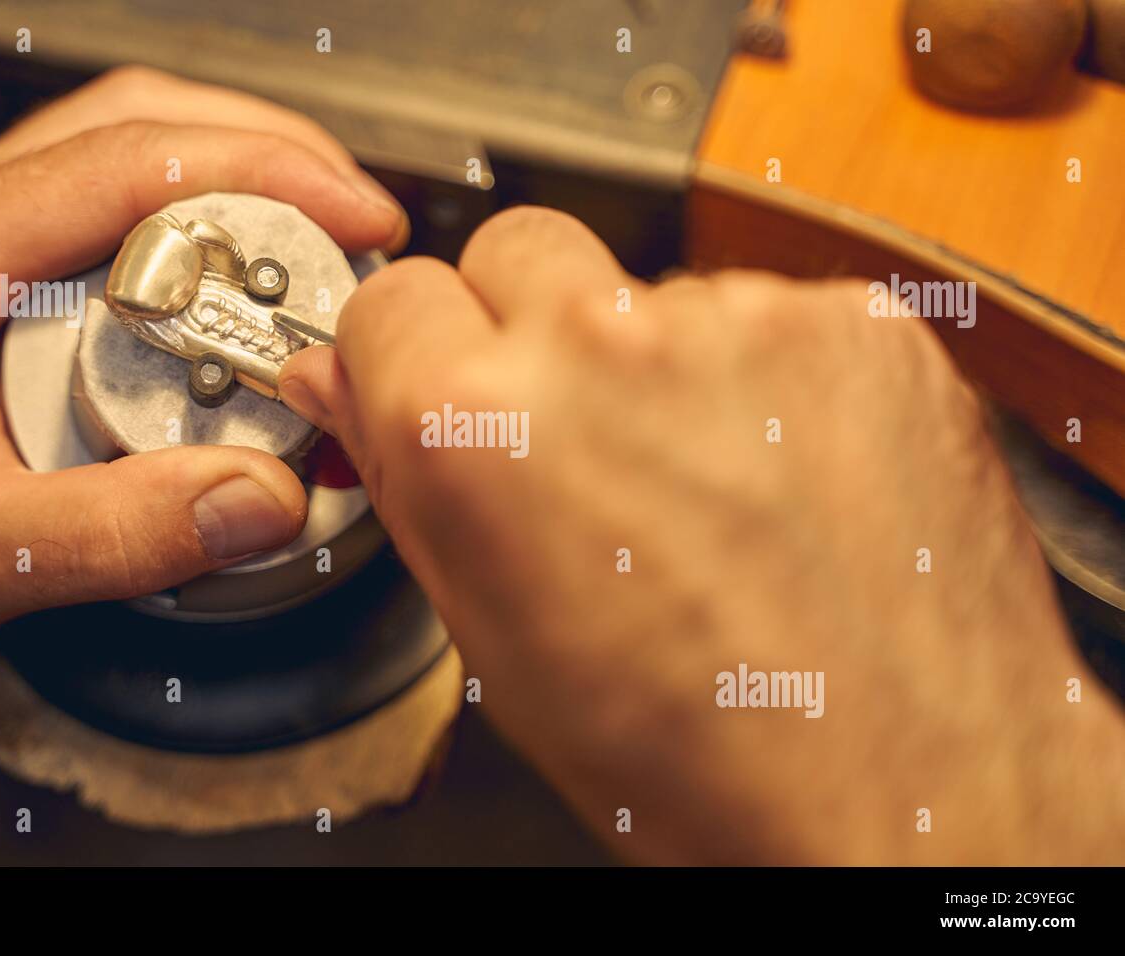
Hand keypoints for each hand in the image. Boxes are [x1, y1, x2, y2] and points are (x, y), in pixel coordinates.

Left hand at [0, 67, 407, 671]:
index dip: (263, 173)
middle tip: (352, 221)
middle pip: (131, 129)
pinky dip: (197, 241)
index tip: (354, 215)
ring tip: (316, 246)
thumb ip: (117, 534)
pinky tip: (239, 291)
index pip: (121, 164)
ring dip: (234, 189)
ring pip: (123, 165)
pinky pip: (110, 226)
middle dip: (265, 157)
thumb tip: (262, 497)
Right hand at [279, 207, 1124, 862]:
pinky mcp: (859, 326)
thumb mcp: (494, 635)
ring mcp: (744, 323)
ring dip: (656, 362)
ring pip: (650, 289)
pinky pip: (770, 315)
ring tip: (706, 486)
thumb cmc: (698, 757)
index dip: (410, 351)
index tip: (436, 377)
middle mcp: (606, 344)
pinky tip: (784, 478)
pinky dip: (764, 379)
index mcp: (481, 426)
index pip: (392, 297)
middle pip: (517, 248)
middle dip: (524, 324)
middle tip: (573, 427)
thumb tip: (343, 386)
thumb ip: (404, 476)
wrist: (907, 796)